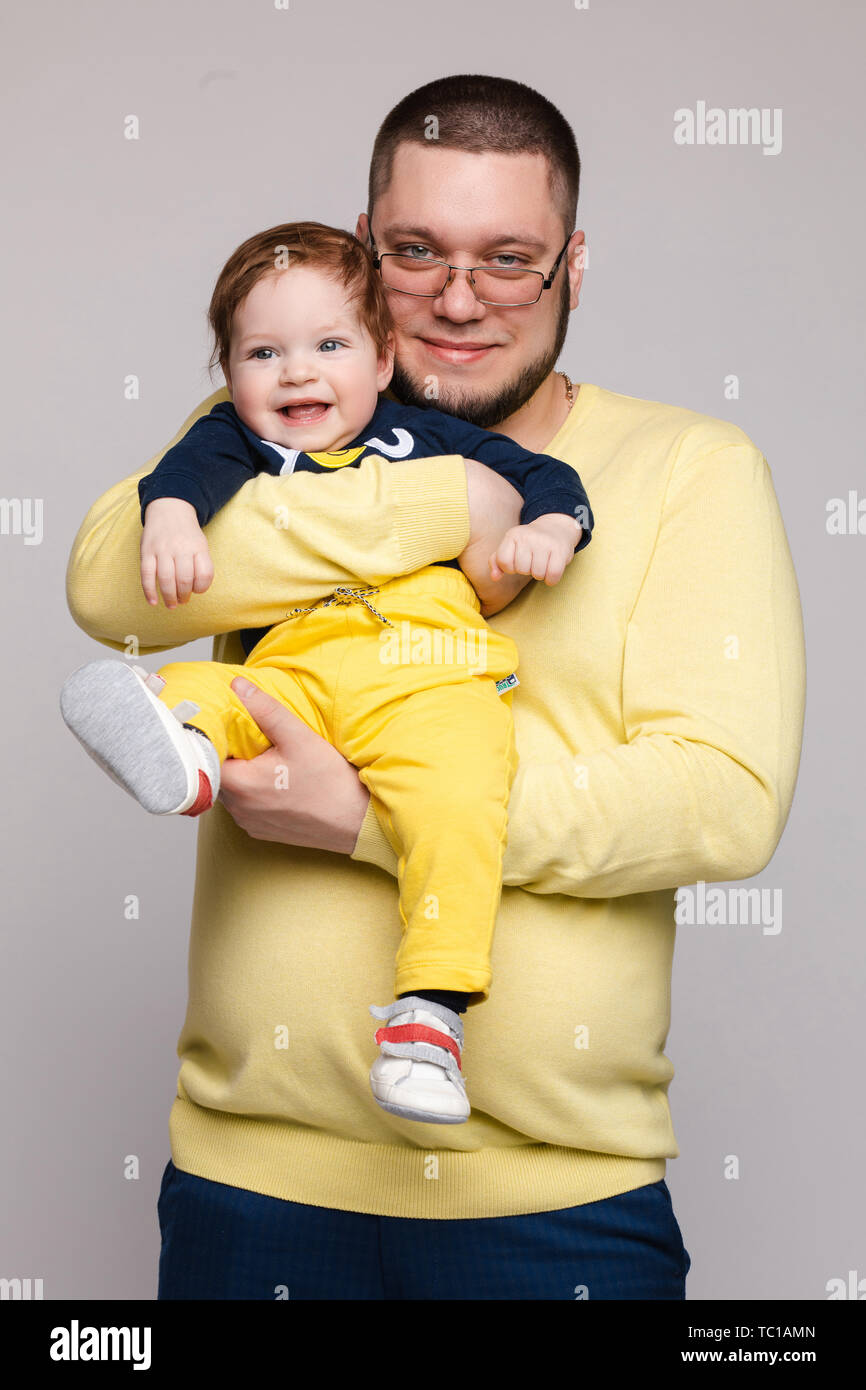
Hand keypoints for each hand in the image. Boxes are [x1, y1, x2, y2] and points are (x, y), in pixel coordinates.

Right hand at [140, 498, 214, 607]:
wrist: (169, 509)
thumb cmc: (187, 535)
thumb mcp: (201, 545)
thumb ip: (201, 565)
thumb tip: (194, 591)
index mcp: (198, 547)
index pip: (204, 574)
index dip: (202, 588)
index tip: (197, 591)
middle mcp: (180, 548)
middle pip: (184, 579)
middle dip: (184, 596)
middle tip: (183, 601)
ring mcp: (162, 549)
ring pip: (165, 579)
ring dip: (169, 597)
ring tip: (172, 605)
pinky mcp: (146, 551)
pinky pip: (146, 575)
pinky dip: (149, 591)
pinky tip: (153, 601)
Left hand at [218, 678, 370, 852]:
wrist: (356, 821)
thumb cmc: (329, 781)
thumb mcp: (298, 737)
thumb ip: (265, 710)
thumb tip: (238, 686)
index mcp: (240, 784)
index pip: (207, 757)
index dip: (215, 739)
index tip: (227, 727)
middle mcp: (238, 809)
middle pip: (218, 774)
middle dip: (230, 756)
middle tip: (250, 740)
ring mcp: (249, 824)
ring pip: (231, 792)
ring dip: (241, 776)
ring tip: (264, 760)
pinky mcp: (261, 832)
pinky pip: (246, 808)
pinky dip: (253, 794)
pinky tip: (275, 784)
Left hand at [489, 514, 581, 585]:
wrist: (556, 528)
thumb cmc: (529, 543)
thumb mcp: (510, 546)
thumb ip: (497, 562)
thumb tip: (494, 577)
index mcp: (512, 535)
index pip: (503, 562)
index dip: (510, 567)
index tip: (518, 561)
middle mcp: (528, 536)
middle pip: (521, 570)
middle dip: (527, 570)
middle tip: (533, 560)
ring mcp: (544, 542)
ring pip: (537, 574)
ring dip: (540, 574)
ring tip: (543, 563)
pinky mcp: (560, 550)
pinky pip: (552, 575)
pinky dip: (552, 579)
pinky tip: (551, 572)